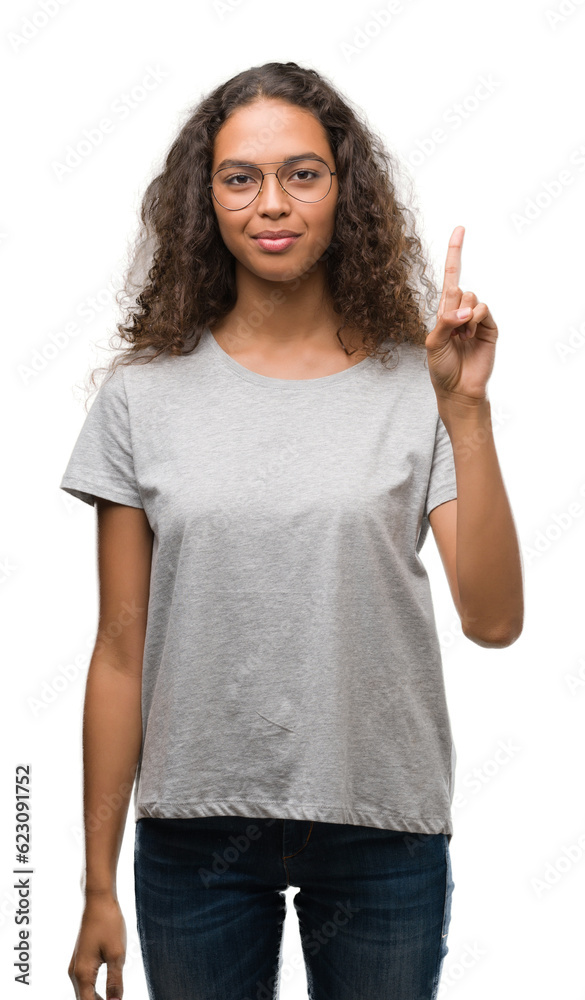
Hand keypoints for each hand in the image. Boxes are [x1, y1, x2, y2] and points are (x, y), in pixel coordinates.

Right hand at [68, 894, 125, 999]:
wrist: (98, 900)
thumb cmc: (108, 923)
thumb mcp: (116, 954)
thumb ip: (115, 982)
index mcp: (82, 973)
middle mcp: (75, 972)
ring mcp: (76, 965)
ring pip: (85, 992)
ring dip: (97, 999)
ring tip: (114, 999)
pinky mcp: (81, 959)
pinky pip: (86, 983)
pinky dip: (95, 991)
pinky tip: (107, 991)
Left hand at [425, 226, 497, 403]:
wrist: (459, 388)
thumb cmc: (441, 367)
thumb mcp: (433, 343)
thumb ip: (444, 321)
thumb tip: (464, 309)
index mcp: (444, 312)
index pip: (450, 277)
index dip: (455, 253)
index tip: (460, 229)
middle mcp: (460, 311)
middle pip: (459, 288)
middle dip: (454, 306)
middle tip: (452, 329)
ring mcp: (476, 319)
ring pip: (472, 297)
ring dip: (465, 315)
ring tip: (462, 336)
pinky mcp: (490, 326)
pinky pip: (484, 308)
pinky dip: (475, 319)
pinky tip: (471, 335)